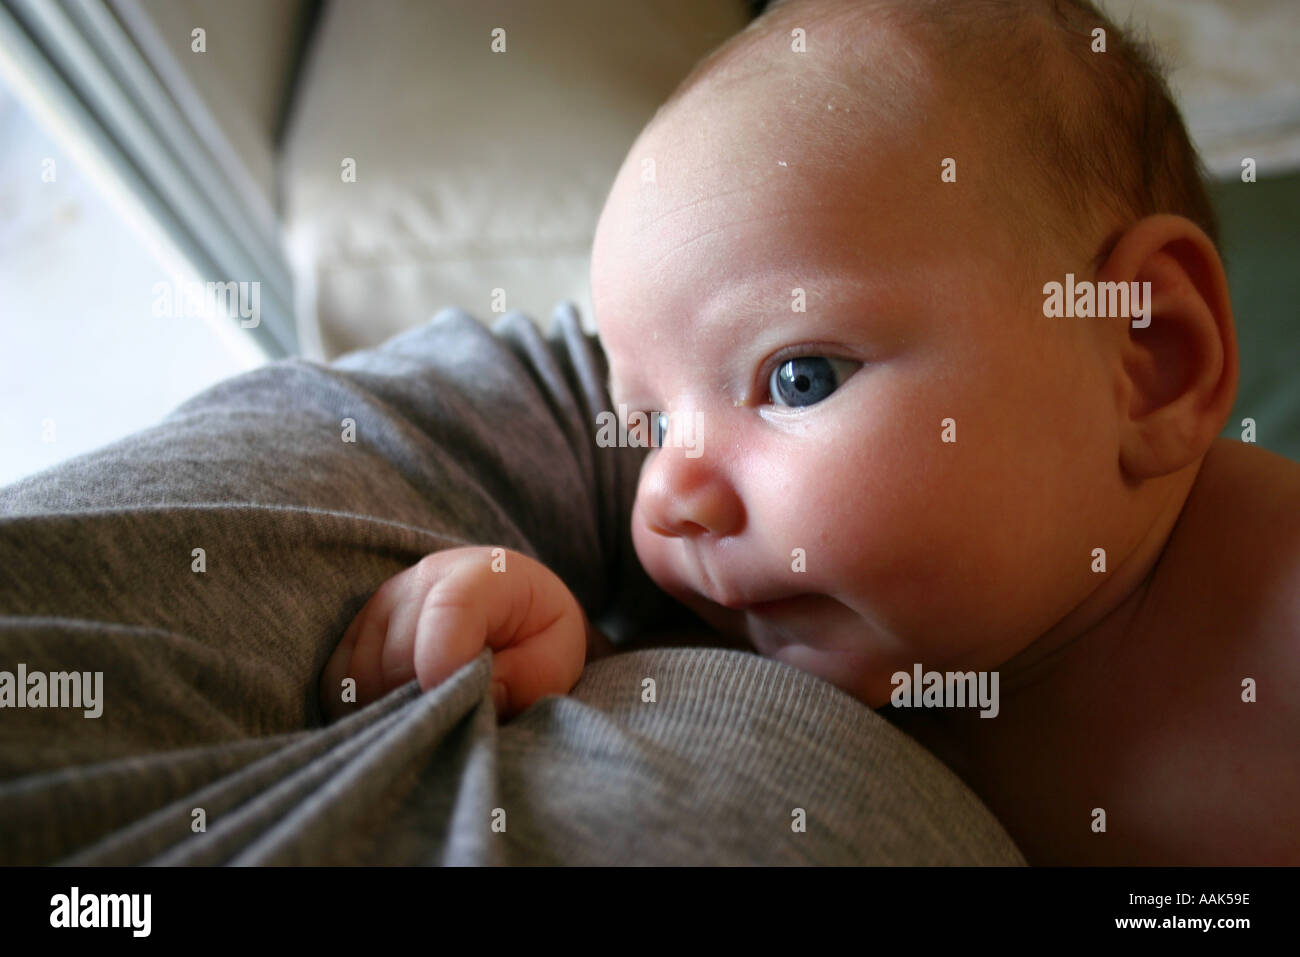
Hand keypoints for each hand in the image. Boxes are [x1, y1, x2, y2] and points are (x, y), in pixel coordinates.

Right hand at [320, 547, 589, 721]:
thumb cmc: (537, 638)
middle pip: (399, 654)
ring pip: (364, 675)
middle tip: (460, 719)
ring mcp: (381, 604)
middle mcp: (423, 578)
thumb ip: (522, 680)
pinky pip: (339, 683)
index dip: (447, 664)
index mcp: (485, 574)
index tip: (457, 703)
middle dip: (428, 700)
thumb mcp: (555, 659)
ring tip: (438, 712)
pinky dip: (367, 708)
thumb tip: (472, 702)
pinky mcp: (354, 633)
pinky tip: (405, 710)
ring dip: (396, 708)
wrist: (514, 615)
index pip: (451, 609)